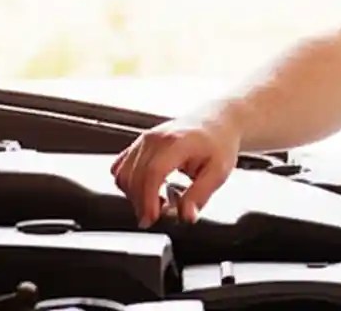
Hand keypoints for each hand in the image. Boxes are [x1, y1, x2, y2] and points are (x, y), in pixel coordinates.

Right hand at [110, 111, 242, 228]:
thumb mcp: (218, 172)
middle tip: (158, 217)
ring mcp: (145, 139)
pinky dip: (129, 184)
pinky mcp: (139, 143)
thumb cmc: (219, 143)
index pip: (153, 173)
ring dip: (134, 195)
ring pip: (123, 174)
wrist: (217, 121)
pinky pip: (121, 167)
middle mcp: (156, 138)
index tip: (151, 218)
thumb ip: (200, 195)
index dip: (148, 199)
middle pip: (135, 176)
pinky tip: (148, 190)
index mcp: (177, 142)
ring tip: (157, 202)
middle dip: (141, 203)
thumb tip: (186, 216)